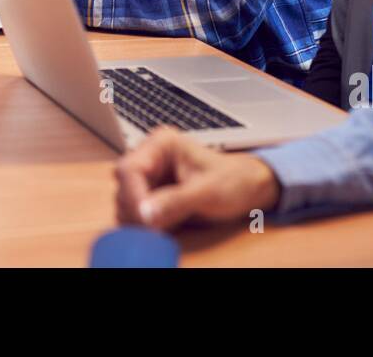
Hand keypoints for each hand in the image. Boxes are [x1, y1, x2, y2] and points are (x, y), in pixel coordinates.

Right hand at [114, 127, 281, 229]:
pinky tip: (168, 226)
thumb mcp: (208, 192)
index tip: (144, 219)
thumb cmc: (234, 181)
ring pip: (126, 203)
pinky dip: (146, 225)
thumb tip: (144, 213)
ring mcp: (150, 178)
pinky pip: (136, 214)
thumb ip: (175, 202)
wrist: (249, 190)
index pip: (130, 169)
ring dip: (141, 220)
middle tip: (157, 227)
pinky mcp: (152, 196)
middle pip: (123, 187)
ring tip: (169, 225)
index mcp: (161, 144)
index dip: (133, 196)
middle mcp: (151, 158)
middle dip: (137, 210)